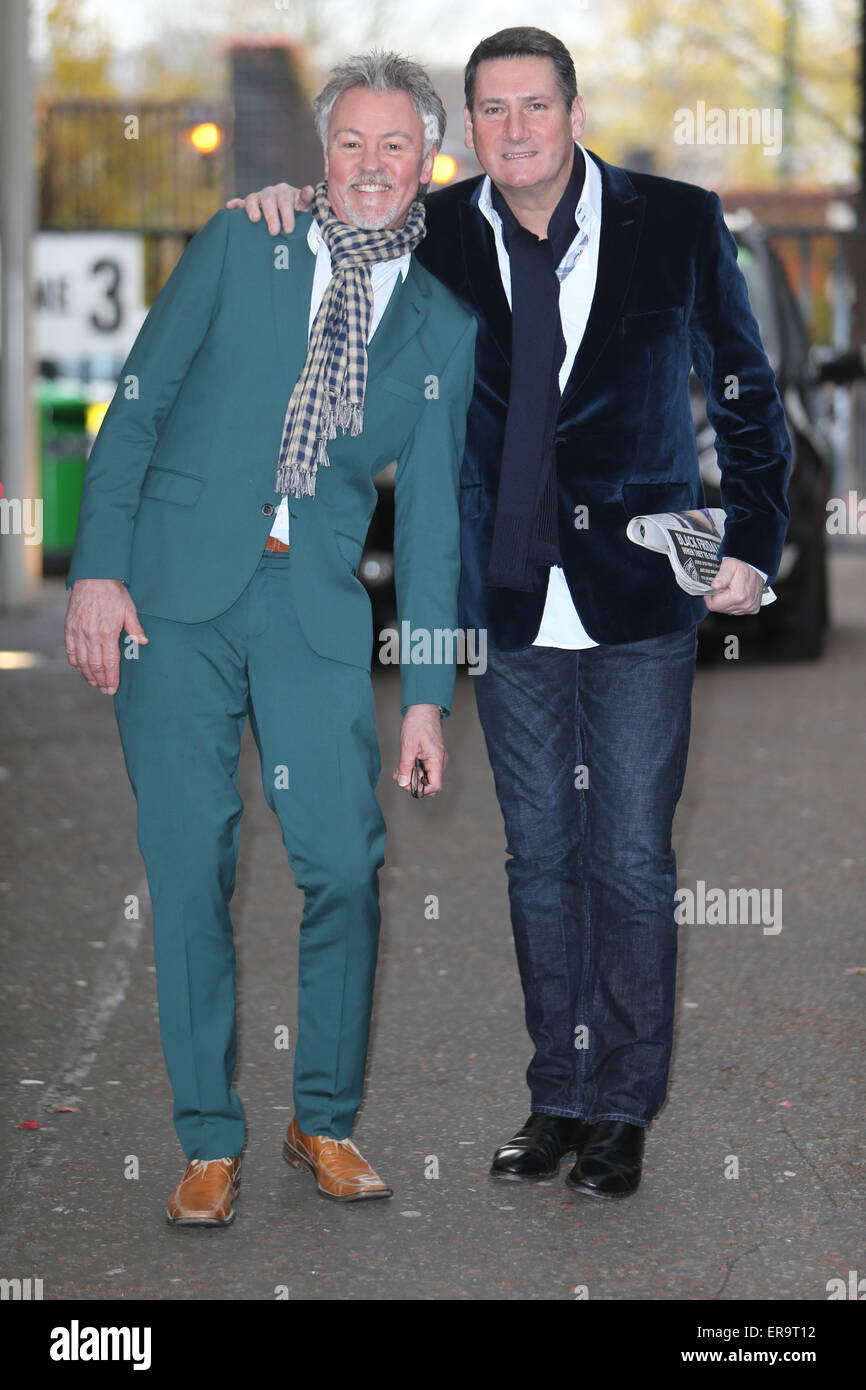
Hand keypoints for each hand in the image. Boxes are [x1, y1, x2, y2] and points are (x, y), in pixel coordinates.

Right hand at [65, 578, 148, 693]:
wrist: (94, 576)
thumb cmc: (114, 593)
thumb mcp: (130, 610)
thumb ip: (136, 629)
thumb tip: (143, 643)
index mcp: (108, 633)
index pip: (110, 663)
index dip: (112, 679)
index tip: (113, 689)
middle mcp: (91, 635)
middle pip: (95, 666)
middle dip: (100, 681)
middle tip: (104, 690)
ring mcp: (78, 632)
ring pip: (81, 660)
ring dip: (87, 674)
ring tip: (94, 683)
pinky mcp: (69, 627)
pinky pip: (70, 650)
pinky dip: (74, 661)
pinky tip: (80, 668)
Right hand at [224, 182, 314, 235]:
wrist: (291, 217)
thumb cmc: (299, 213)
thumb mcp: (306, 207)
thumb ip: (307, 200)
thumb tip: (309, 190)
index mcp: (285, 192)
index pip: (285, 200)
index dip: (286, 214)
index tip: (289, 230)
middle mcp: (270, 193)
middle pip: (268, 200)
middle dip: (271, 216)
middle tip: (274, 232)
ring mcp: (258, 199)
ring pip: (252, 199)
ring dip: (252, 208)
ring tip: (254, 220)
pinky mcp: (248, 206)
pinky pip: (240, 203)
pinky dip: (235, 204)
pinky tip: (229, 207)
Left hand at [393, 704, 446, 797]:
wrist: (423, 708)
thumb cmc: (418, 723)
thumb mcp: (408, 746)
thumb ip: (405, 767)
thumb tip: (403, 783)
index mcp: (436, 759)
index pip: (435, 786)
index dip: (421, 789)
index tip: (407, 784)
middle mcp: (440, 761)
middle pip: (431, 784)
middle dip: (415, 784)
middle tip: (400, 776)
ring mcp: (437, 758)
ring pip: (427, 777)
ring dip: (413, 777)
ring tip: (400, 770)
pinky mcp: (432, 755)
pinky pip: (426, 769)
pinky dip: (415, 770)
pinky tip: (405, 765)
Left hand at [703, 556, 764, 614]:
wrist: (758, 566)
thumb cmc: (743, 566)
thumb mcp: (729, 566)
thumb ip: (721, 577)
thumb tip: (715, 586)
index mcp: (738, 595)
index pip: (713, 605)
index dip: (710, 596)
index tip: (713, 588)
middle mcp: (745, 604)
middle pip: (720, 609)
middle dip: (719, 599)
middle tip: (724, 587)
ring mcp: (749, 607)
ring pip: (727, 611)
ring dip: (726, 601)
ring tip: (732, 589)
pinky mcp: (753, 609)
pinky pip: (737, 611)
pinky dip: (735, 603)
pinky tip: (738, 594)